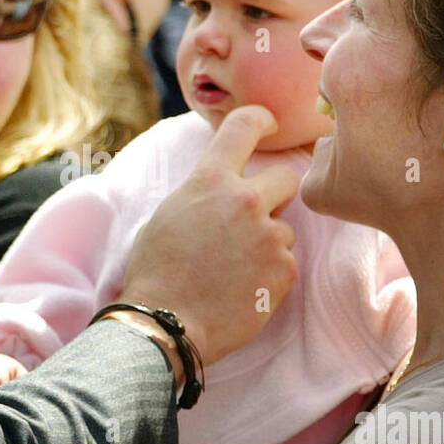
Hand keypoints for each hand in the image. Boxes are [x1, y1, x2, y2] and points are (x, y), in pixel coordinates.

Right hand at [120, 106, 298, 363]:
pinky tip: (241, 289)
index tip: (269, 125)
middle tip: (253, 220)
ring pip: (284, 228)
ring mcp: (269, 235)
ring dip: (267, 243)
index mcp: (210, 179)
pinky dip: (269, 275)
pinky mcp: (284, 269)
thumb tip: (224, 186)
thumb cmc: (157, 270)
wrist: (165, 324)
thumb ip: (205, 192)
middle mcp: (245, 200)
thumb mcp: (170, 213)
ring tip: (233, 269)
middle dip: (274, 196)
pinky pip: (285, 262)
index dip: (261, 120)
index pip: (245, 125)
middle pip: (286, 178)